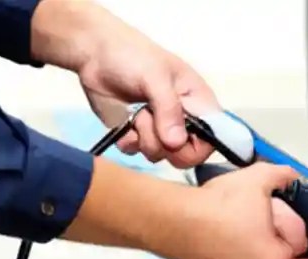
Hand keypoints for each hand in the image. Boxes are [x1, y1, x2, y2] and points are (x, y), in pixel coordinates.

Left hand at [31, 0, 218, 167]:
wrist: (95, 54)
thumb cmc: (132, 56)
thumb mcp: (155, 76)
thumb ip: (168, 109)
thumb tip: (176, 143)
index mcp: (198, 103)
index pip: (213, 139)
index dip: (198, 147)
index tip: (178, 138)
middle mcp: (183, 120)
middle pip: (185, 156)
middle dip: (164, 143)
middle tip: (150, 119)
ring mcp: (159, 130)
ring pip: (159, 156)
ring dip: (144, 137)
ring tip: (136, 111)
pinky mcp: (137, 136)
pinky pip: (136, 153)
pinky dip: (128, 140)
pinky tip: (125, 120)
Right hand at [175, 164, 307, 258]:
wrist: (173, 223)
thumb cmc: (210, 211)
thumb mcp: (260, 181)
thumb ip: (288, 178)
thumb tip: (296, 179)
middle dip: (291, 243)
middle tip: (272, 221)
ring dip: (272, 249)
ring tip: (251, 227)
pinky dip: (254, 255)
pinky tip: (239, 235)